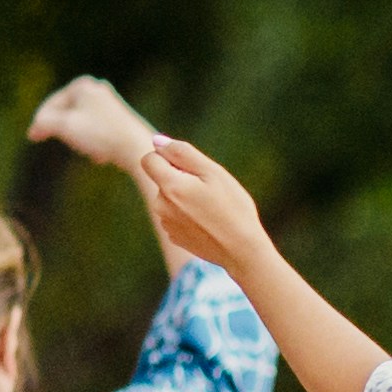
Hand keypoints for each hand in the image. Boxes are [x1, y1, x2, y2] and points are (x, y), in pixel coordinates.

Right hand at [26, 74, 162, 170]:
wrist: (136, 148)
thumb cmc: (100, 134)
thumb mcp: (64, 126)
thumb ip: (44, 123)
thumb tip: (34, 130)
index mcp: (82, 85)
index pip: (52, 104)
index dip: (40, 122)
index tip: (33, 138)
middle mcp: (97, 89)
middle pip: (67, 115)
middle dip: (66, 133)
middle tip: (72, 145)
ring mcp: (109, 104)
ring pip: (81, 127)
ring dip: (81, 142)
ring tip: (91, 151)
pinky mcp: (119, 120)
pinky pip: (96, 135)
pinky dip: (94, 145)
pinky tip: (102, 156)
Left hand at [135, 136, 265, 270]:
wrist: (242, 251)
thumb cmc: (232, 207)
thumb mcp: (213, 173)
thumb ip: (182, 153)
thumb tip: (156, 141)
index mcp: (169, 186)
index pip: (148, 159)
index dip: (168, 157)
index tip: (191, 168)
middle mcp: (161, 205)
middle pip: (161, 179)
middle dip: (179, 178)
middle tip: (209, 190)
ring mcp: (166, 223)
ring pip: (169, 198)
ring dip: (184, 196)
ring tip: (210, 208)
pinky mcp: (174, 236)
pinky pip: (175, 216)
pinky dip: (187, 214)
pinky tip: (208, 222)